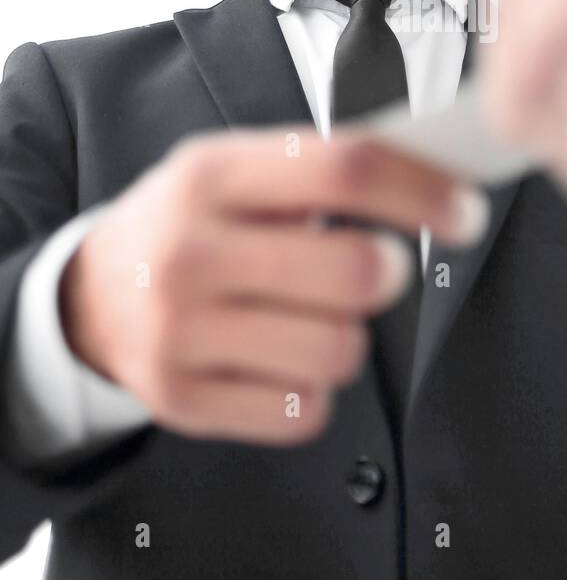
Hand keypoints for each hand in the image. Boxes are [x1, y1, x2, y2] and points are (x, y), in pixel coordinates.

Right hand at [59, 128, 486, 444]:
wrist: (88, 300)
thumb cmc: (188, 226)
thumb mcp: (233, 171)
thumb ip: (320, 171)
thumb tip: (438, 177)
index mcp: (210, 174)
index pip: (344, 168)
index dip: (422, 189)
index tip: (465, 210)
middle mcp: (190, 252)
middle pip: (353, 270)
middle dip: (388, 274)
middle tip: (377, 271)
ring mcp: (181, 332)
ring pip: (339, 350)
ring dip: (346, 336)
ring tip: (308, 316)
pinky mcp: (183, 401)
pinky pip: (304, 410)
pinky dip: (310, 390)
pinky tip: (277, 359)